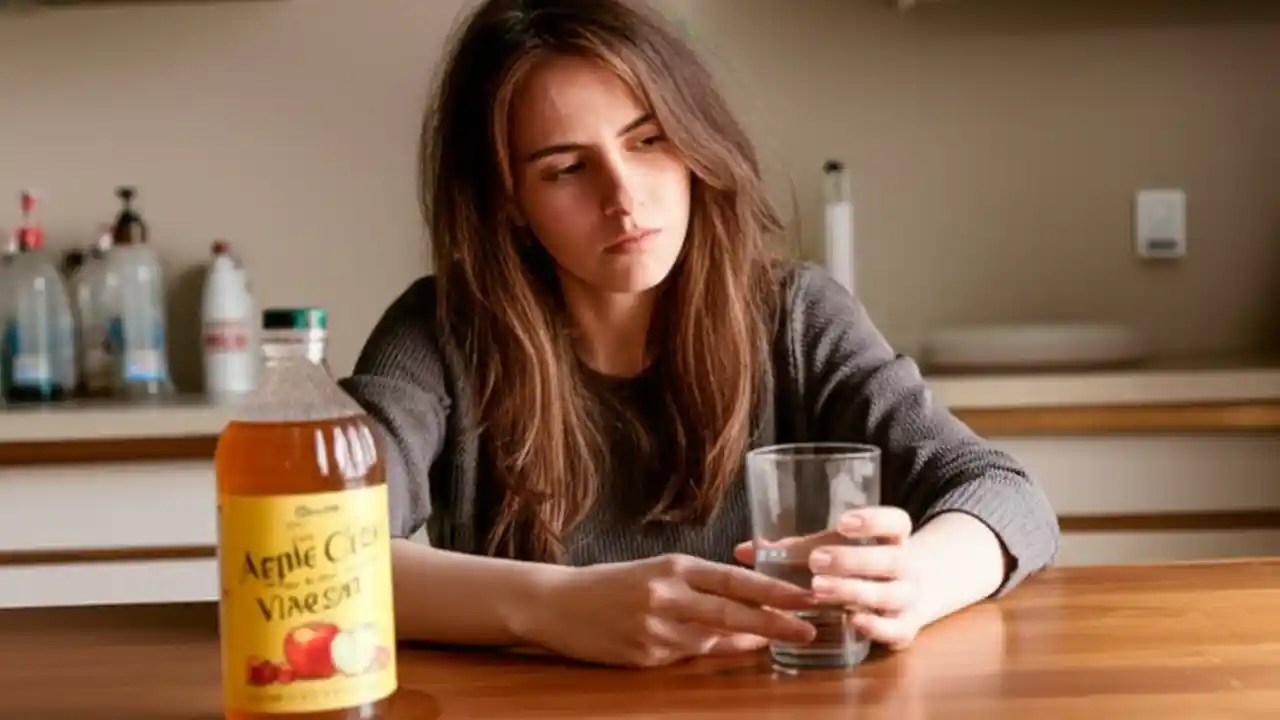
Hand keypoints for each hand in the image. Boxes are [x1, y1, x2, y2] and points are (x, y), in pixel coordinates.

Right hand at [520, 553, 817, 667]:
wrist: (555, 604)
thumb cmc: (610, 585)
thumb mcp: (656, 572)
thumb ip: (699, 587)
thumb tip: (745, 605)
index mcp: (673, 566)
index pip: (733, 579)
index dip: (772, 589)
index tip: (806, 595)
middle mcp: (667, 595)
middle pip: (732, 611)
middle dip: (775, 621)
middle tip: (809, 628)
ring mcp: (656, 628)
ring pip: (714, 639)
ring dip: (749, 640)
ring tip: (782, 638)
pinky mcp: (645, 656)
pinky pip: (689, 657)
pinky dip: (711, 652)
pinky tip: (730, 648)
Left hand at [734, 506, 922, 649]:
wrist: (904, 596)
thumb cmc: (855, 564)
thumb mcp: (830, 549)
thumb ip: (792, 549)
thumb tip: (742, 550)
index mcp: (891, 537)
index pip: (896, 521)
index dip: (874, 520)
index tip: (842, 522)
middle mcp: (906, 566)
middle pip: (892, 559)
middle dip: (852, 560)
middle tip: (815, 561)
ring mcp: (908, 598)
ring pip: (892, 594)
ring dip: (855, 591)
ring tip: (819, 589)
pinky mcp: (905, 628)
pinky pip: (897, 629)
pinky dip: (877, 627)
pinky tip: (854, 622)